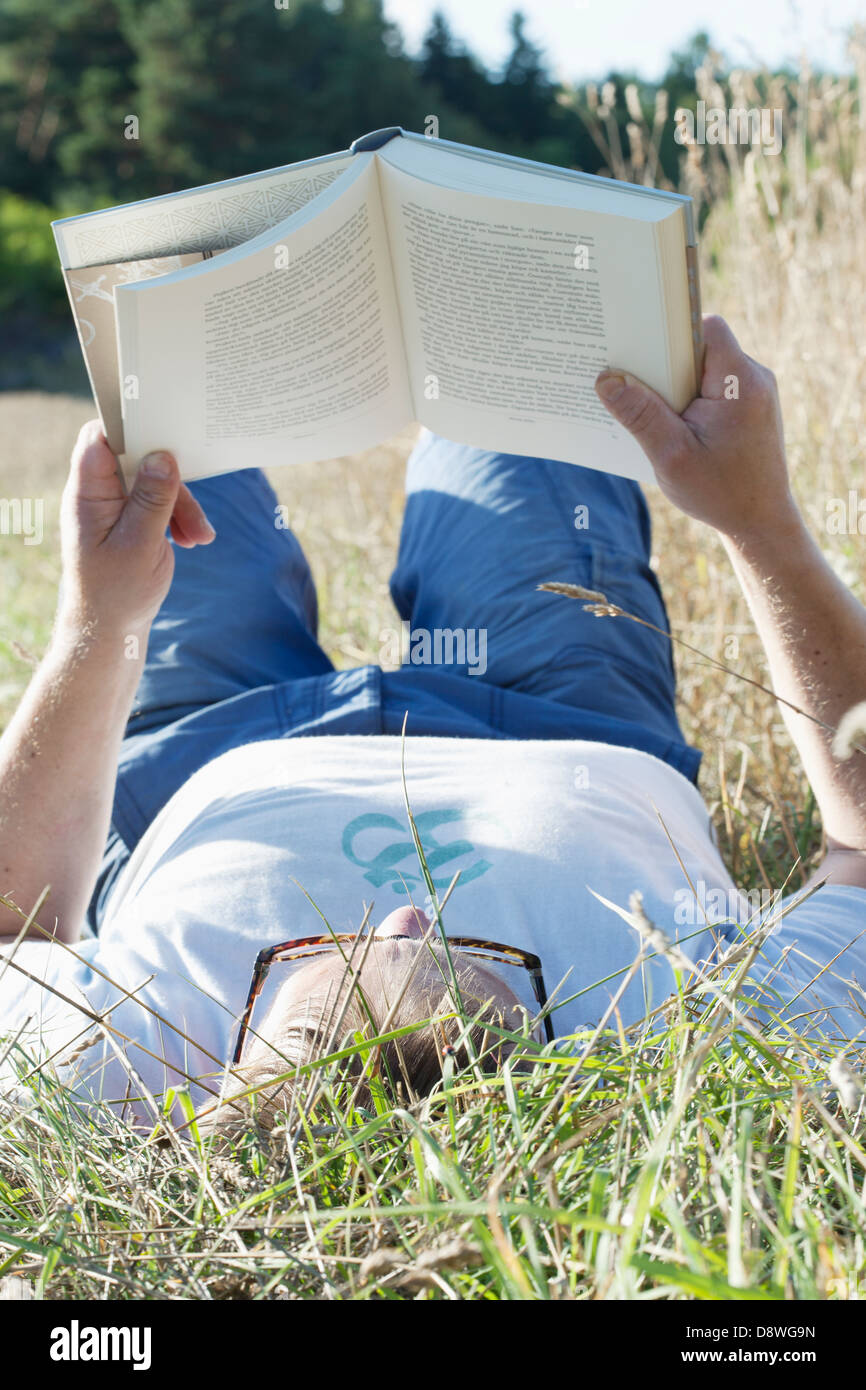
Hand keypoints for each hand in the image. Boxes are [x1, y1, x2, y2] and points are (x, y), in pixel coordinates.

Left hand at [58, 420, 214, 639]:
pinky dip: (178, 518)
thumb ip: (153, 498)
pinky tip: (193, 540)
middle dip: (172, 481)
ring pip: (154, 483)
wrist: (111, 631)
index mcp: (88, 494)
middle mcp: (98, 495)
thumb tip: (163, 456)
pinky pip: (158, 503)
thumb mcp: (140, 544)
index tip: (166, 434)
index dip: (131, 427)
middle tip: (193, 510)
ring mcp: (114, 507)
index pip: (101, 438)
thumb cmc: (118, 593)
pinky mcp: (131, 520)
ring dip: (181, 505)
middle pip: (138, 461)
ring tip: (199, 537)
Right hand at [594, 315, 797, 539]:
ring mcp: (754, 392)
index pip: (706, 328)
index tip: (638, 343)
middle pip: (701, 347)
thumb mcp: (671, 456)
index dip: (671, 331)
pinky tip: (668, 424)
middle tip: (630, 377)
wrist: (760, 524)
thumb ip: (639, 414)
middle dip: (664, 362)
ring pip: (705, 368)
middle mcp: (754, 379)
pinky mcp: (748, 407)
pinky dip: (688, 399)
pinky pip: (712, 387)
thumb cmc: (720, 493)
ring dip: (675, 385)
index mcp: (740, 383)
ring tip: (648, 409)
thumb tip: (606, 379)